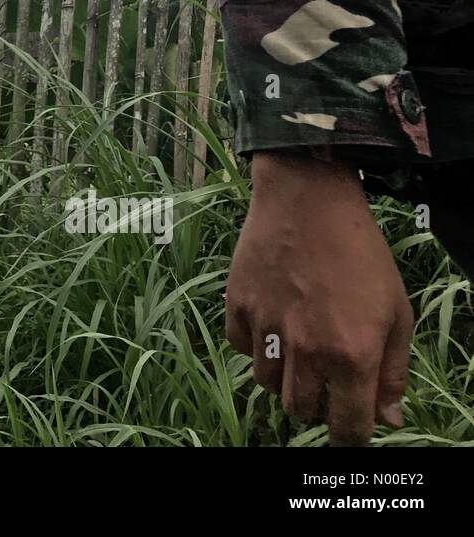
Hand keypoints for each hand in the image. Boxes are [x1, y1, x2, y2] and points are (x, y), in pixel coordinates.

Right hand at [225, 150, 413, 445]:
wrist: (308, 199)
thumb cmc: (361, 253)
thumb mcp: (397, 312)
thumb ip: (392, 371)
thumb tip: (387, 418)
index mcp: (352, 354)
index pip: (347, 426)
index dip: (351, 434)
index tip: (351, 425)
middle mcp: (305, 348)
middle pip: (299, 410)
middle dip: (315, 406)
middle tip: (325, 381)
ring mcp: (266, 327)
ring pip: (266, 382)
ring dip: (284, 376)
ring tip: (298, 347)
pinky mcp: (237, 305)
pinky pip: (240, 346)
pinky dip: (255, 343)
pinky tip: (272, 320)